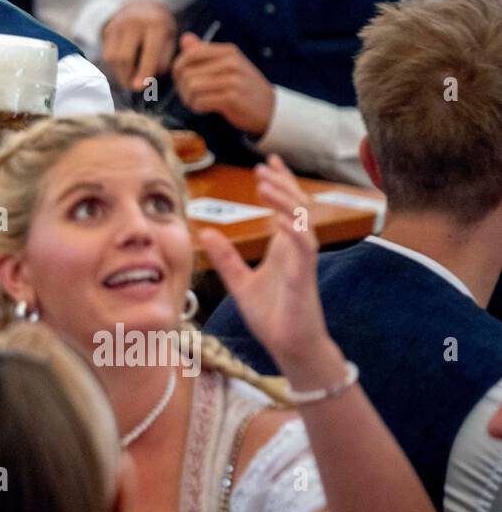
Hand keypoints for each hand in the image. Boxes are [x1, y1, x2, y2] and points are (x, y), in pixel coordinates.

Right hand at [100, 0, 177, 90]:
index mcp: (155, 24)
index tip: (141, 87)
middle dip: (128, 77)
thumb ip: (163, 58)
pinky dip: (115, 66)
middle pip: (125, 58)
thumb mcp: (169, 38)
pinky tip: (124, 68)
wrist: (142, 5)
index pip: (149, 53)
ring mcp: (118, 25)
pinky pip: (107, 54)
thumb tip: (148, 79)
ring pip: (113, 58)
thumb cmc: (159, 26)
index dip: (144, 72)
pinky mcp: (108, 30)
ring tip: (130, 79)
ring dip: (120, 73)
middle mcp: (134, 22)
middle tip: (135, 87)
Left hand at [170, 33, 274, 134]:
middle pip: (187, 72)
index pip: (190, 53)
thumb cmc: (243, 86)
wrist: (270, 109)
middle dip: (182, 87)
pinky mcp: (232, 98)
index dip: (178, 68)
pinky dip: (197, 107)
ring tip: (197, 102)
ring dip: (189, 98)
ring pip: (191, 87)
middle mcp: (231, 62)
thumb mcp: (226, 65)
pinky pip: (200, 101)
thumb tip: (185, 37)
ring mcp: (233, 80)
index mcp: (228, 51)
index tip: (182, 79)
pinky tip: (204, 108)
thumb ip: (203, 52)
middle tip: (190, 95)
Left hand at [198, 155, 335, 374]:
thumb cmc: (271, 316)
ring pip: (302, 220)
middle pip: (297, 206)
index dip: (278, 185)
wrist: (289, 347)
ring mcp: (303, 261)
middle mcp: (296, 250)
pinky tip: (280, 217)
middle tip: (264, 166)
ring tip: (266, 183)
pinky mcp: (305, 277)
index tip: (266, 164)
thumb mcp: (239, 282)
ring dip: (286, 199)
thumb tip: (206, 233)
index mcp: (284, 248)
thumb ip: (225, 258)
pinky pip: (305, 246)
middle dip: (283, 184)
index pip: (285, 208)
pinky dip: (294, 229)